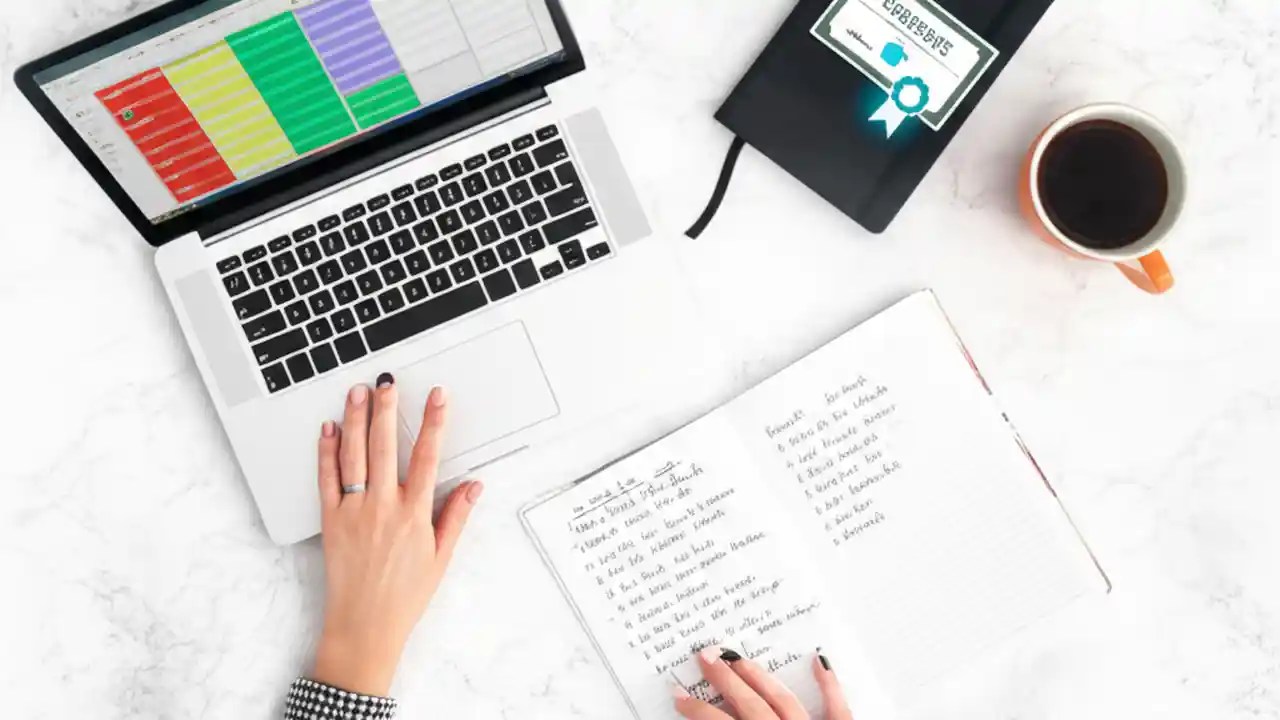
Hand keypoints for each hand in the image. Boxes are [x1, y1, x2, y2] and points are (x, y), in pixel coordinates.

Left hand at [311, 377, 482, 695]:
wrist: (364, 626)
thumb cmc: (404, 596)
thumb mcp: (441, 557)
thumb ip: (455, 516)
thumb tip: (472, 485)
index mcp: (414, 514)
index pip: (427, 456)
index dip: (434, 422)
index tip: (437, 396)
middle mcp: (383, 507)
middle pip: (386, 446)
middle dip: (387, 409)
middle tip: (387, 381)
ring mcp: (353, 512)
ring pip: (354, 455)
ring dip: (356, 419)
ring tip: (357, 392)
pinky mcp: (330, 521)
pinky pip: (326, 479)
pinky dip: (326, 451)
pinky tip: (329, 429)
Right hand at [674, 648, 851, 719]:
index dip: (698, 710)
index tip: (680, 696)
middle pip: (750, 703)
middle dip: (725, 679)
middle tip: (705, 657)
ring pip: (783, 700)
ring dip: (759, 677)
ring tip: (739, 659)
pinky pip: (837, 709)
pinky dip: (829, 685)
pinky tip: (820, 662)